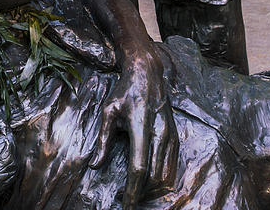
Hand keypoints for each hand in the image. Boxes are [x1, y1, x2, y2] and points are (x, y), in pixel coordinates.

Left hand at [91, 48, 177, 207]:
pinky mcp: (175, 137)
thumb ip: (104, 140)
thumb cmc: (124, 91)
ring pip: (165, 175)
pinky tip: (148, 183)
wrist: (148, 73)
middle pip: (154, 176)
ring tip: (135, 193)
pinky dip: (161, 180)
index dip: (132, 190)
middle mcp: (160, 133)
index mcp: (141, 126)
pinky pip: (171, 166)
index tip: (125, 204)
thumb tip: (94, 166)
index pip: (138, 168)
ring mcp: (170, 135)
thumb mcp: (108, 112)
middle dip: (140, 193)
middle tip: (125, 199)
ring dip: (151, 190)